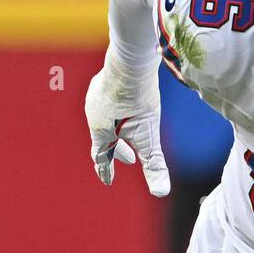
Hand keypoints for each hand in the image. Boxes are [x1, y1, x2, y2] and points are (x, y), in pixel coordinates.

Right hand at [84, 52, 169, 196]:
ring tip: (127, 133)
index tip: (108, 181)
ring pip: (104, 120)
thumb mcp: (149, 135)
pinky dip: (117, 112)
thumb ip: (154, 163)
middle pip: (103, 139)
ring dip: (117, 131)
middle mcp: (93, 114)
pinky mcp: (104, 80)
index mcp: (100, 131)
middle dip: (117, 151)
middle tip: (130, 158)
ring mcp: (96, 95)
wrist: (132, 60)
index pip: (101, 157)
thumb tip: (160, 192)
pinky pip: (107, 102)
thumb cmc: (139, 99)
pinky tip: (126, 105)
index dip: (106, 171)